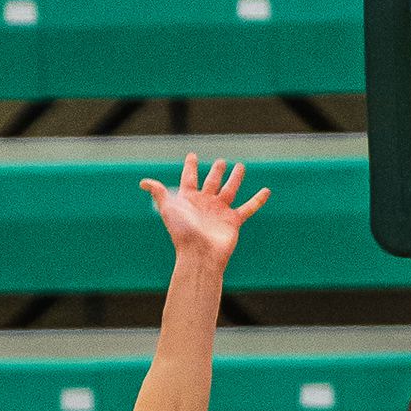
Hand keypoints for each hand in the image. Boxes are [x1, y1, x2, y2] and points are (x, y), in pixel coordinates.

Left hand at [141, 152, 268, 268]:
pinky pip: (248, 208)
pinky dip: (257, 200)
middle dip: (216, 171)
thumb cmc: (182, 232)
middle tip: (221, 161)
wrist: (199, 255)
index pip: (189, 178)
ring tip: (240, 166)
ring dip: (235, 178)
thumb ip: (159, 193)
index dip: (190, 167)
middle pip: (212, 182)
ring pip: (229, 190)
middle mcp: (205, 203)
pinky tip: (266, 190)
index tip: (192, 156)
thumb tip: (144, 182)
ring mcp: (220, 211)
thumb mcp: (168, 208)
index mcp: (189, 199)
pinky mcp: (233, 221)